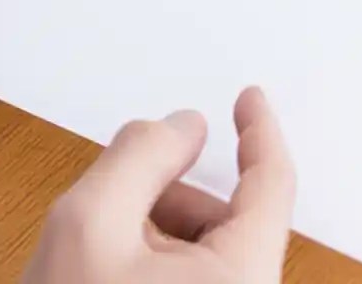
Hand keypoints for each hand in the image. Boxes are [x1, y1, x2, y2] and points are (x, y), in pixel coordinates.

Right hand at [22, 87, 296, 283]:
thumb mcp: (89, 223)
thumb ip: (140, 156)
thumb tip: (183, 129)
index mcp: (244, 277)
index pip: (272, 183)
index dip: (259, 130)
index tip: (247, 97)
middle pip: (230, 219)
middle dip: (174, 195)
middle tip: (119, 193)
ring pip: (205, 254)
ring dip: (156, 233)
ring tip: (97, 254)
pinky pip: (191, 283)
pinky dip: (154, 265)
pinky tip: (104, 275)